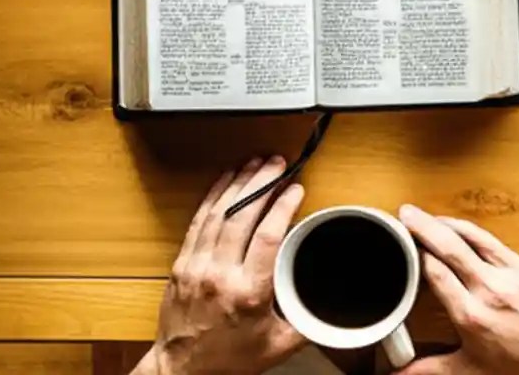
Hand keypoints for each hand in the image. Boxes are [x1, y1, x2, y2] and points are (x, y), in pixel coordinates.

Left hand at [133, 157, 306, 374]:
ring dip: (238, 183)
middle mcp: (219, 274)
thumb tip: (337, 302)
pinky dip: (213, 196)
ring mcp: (197, 266)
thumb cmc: (230, 359)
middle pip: (241, 215)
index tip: (296, 189)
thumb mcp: (279, 344)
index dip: (283, 206)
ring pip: (218, 213)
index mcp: (248, 292)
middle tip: (278, 164)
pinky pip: (198, 220)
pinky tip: (226, 180)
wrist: (183, 369)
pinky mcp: (182, 263)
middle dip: (262, 183)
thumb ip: (310, 319)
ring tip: (256, 163)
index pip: (267, 236)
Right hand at [393, 205, 518, 374]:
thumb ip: (431, 369)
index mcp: (471, 315)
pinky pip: (492, 240)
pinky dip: (471, 230)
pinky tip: (459, 226)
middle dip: (422, 226)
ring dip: (445, 222)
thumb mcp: (474, 371)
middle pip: (447, 246)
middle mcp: (488, 289)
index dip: (413, 254)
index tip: (396, 244)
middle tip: (402, 214)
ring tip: (425, 215)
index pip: (433, 273)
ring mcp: (508, 273)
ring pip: (470, 237)